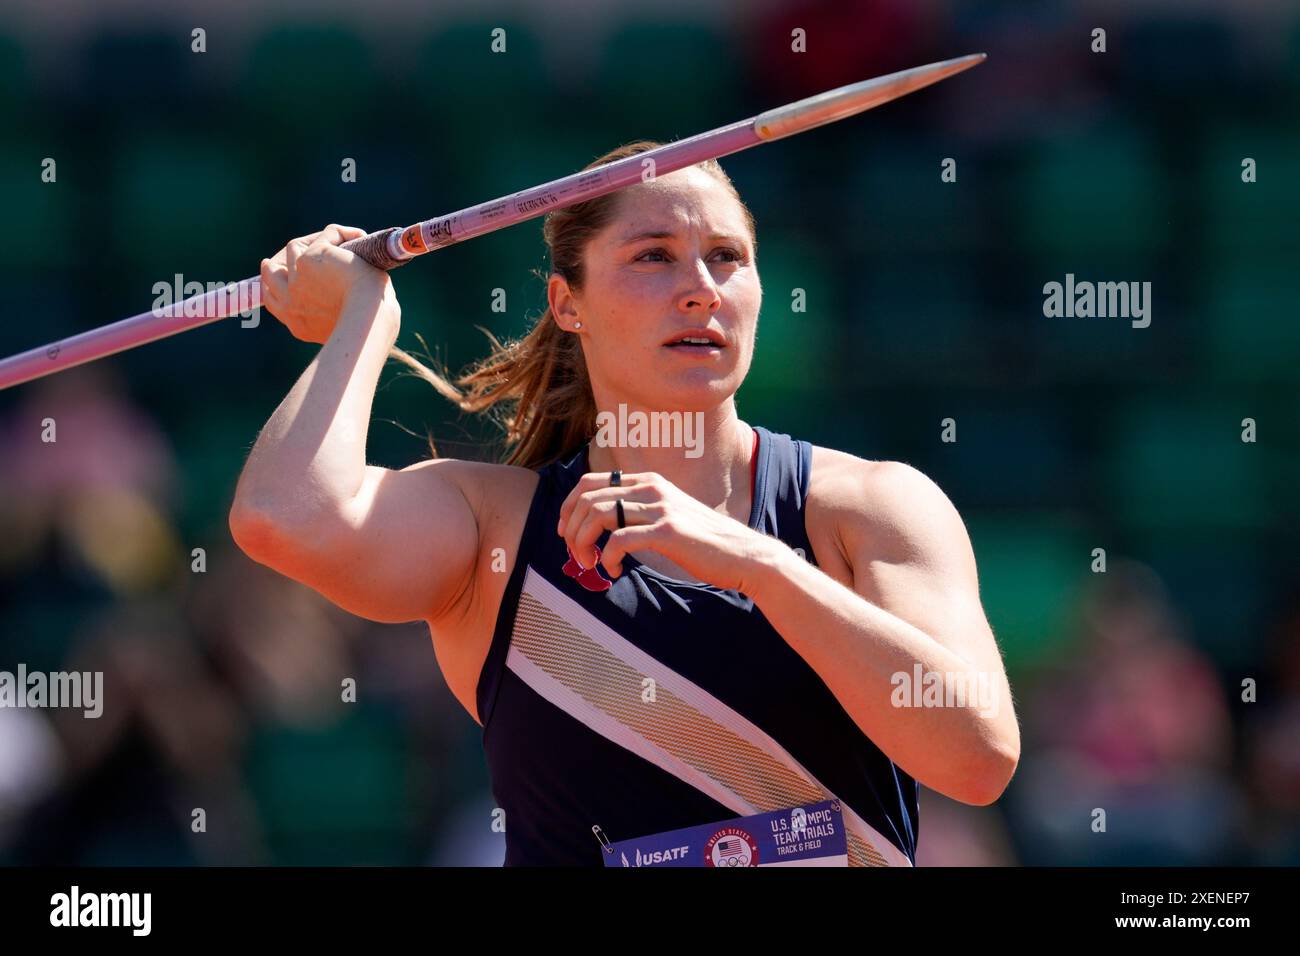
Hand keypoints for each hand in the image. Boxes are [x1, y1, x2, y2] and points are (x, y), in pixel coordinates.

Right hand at [259, 223, 396, 343]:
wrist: (371, 321)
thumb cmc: (369, 328)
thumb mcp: (344, 328)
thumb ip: (333, 316)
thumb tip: (345, 293)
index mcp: (299, 325)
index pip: (275, 302)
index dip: (277, 286)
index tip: (284, 276)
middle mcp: (291, 303)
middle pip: (271, 273)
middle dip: (276, 262)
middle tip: (293, 251)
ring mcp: (297, 280)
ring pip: (295, 248)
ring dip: (316, 242)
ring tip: (342, 243)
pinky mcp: (311, 259)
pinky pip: (327, 236)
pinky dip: (342, 234)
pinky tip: (359, 236)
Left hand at [556, 470, 782, 593]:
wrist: (742, 554)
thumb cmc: (702, 542)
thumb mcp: (667, 516)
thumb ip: (639, 512)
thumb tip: (602, 524)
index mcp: (648, 481)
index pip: (589, 482)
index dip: (568, 507)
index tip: (565, 532)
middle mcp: (651, 487)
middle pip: (586, 498)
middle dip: (572, 529)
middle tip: (576, 555)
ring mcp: (660, 508)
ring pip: (597, 516)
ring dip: (583, 543)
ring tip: (590, 563)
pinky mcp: (668, 532)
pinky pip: (618, 540)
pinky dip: (607, 558)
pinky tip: (613, 571)